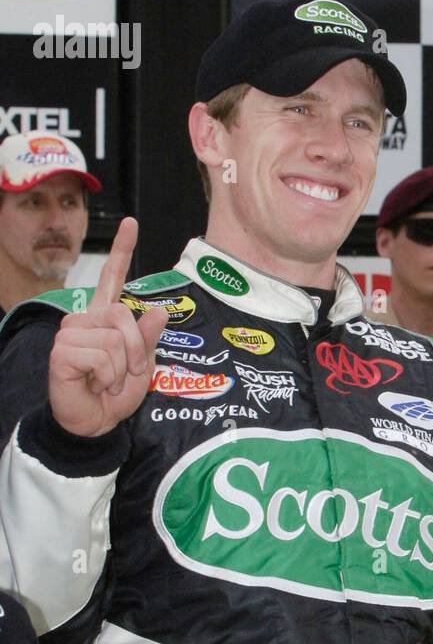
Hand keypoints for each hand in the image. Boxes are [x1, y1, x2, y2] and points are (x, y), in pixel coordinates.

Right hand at [49, 217, 168, 437]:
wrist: (95, 421)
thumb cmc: (117, 391)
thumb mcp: (143, 363)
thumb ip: (149, 338)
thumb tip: (159, 311)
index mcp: (105, 316)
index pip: (113, 277)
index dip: (122, 250)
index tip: (130, 222)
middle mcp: (85, 319)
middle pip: (123, 315)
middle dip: (137, 350)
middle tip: (128, 372)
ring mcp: (70, 333)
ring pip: (114, 338)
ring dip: (122, 368)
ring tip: (107, 380)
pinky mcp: (61, 352)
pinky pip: (102, 356)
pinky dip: (107, 376)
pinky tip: (93, 384)